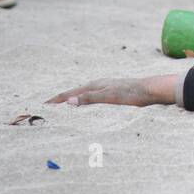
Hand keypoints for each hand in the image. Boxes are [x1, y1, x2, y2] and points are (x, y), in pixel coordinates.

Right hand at [47, 75, 177, 107]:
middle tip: (46, 108)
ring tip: (61, 108)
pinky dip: (82, 103)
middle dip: (60, 100)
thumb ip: (90, 99)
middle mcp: (97, 85)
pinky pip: (91, 98)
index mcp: (94, 85)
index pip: (69, 94)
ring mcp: (104, 88)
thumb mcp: (109, 96)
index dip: (56, 101)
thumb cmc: (131, 93)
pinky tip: (85, 107)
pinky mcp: (111, 93)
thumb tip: (69, 102)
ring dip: (71, 101)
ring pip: (82, 95)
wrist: (151, 90)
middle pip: (74, 93)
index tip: (42, 106)